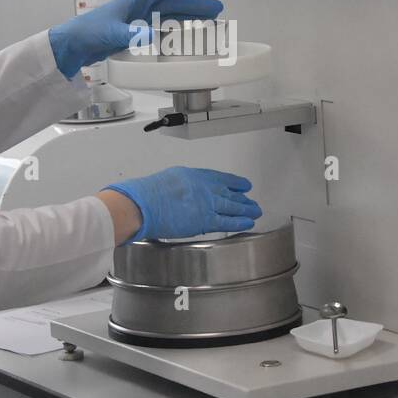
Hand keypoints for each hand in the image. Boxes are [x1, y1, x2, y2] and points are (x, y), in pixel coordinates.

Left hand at [48, 0, 221, 78]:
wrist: (71, 46)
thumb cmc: (87, 33)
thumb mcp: (111, 33)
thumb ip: (132, 34)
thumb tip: (152, 35)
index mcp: (133, 1)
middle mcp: (137, 9)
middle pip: (172, 4)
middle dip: (195, 6)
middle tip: (216, 9)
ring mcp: (135, 22)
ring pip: (169, 18)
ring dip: (188, 20)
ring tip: (208, 24)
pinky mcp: (133, 35)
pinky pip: (160, 31)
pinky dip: (174, 33)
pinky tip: (184, 39)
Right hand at [103, 166, 260, 240]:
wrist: (142, 205)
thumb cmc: (148, 193)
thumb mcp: (169, 178)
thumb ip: (183, 185)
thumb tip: (188, 193)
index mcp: (195, 175)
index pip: (220, 178)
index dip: (234, 183)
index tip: (243, 185)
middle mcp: (204, 188)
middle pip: (229, 193)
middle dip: (242, 199)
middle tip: (251, 202)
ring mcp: (206, 204)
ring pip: (232, 207)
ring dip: (246, 210)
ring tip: (255, 211)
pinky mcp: (205, 220)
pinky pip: (227, 221)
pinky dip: (239, 222)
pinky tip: (248, 223)